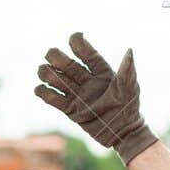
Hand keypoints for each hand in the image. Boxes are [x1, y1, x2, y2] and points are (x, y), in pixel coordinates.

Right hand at [35, 32, 157, 164]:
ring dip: (48, 74)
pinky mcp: (71, 109)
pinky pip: (55, 100)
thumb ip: (127, 70)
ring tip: (43, 70)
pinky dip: (45, 94)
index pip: (88, 55)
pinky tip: (39, 89)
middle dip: (58, 58)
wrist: (122, 132)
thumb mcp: (130, 88)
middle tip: (50, 53)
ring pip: (58, 80)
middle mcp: (87, 81)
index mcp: (102, 72)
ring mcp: (77, 95)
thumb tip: (129, 51)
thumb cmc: (129, 108)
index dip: (80, 45)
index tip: (74, 37)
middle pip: (68, 65)